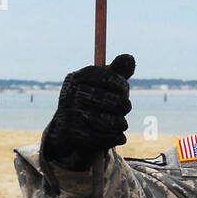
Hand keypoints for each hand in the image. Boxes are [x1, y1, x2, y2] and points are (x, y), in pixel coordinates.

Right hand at [43, 53, 134, 169]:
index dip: (119, 84)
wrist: (69, 130)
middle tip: (127, 107)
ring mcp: (67, 114)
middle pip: (101, 98)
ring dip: (118, 123)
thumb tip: (129, 58)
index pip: (103, 77)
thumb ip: (118, 71)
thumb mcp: (104, 84)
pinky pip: (95, 137)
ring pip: (100, 119)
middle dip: (120, 104)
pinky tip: (121, 138)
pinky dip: (112, 138)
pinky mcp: (68, 134)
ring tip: (123, 124)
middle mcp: (69, 94)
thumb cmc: (93, 102)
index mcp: (78, 77)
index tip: (124, 90)